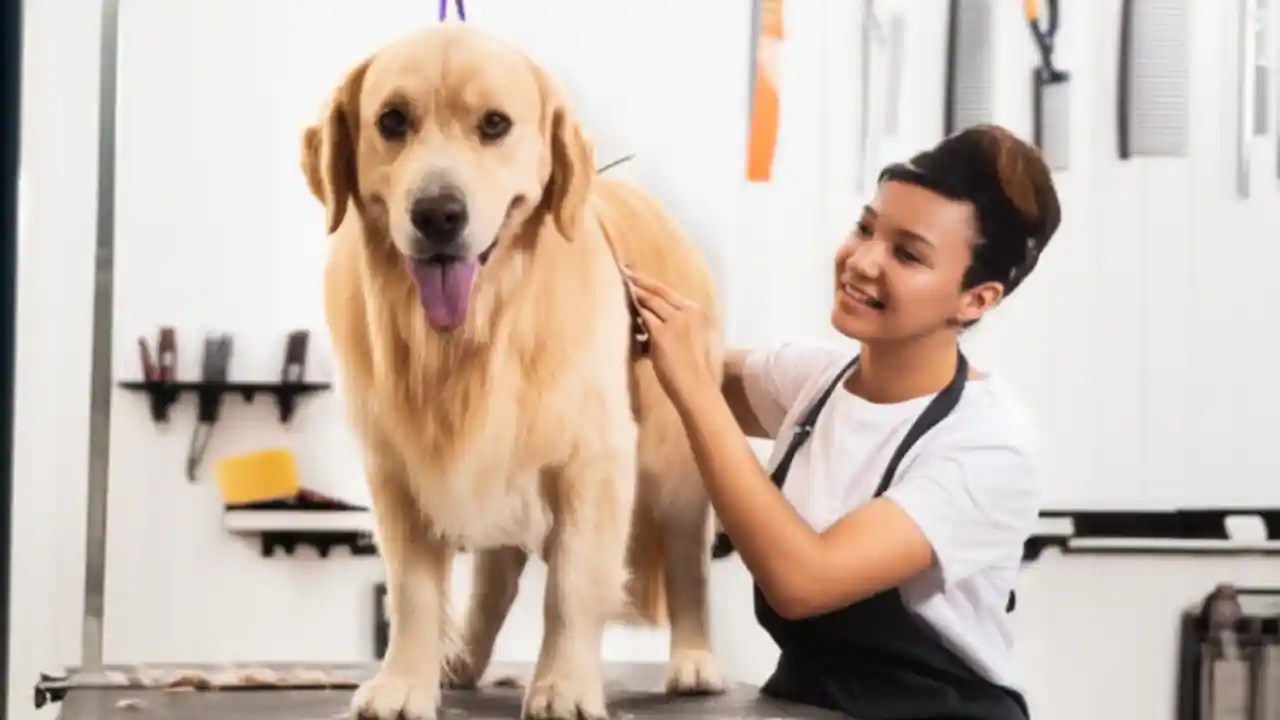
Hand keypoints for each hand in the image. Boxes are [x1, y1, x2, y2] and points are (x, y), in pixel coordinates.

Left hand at [623, 267, 715, 409]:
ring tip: (618, 280)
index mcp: (693, 310)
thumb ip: (669, 322)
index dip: (648, 280)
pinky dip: (633, 307)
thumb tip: (643, 313)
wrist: (694, 385)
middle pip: (658, 290)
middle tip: (622, 268)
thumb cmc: (687, 366)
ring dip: (633, 290)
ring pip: (650, 300)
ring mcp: (675, 321)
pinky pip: (644, 315)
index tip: (633, 271)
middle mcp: (687, 311)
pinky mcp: (663, 333)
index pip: (666, 291)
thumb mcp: (682, 337)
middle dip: (638, 278)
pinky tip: (623, 301)